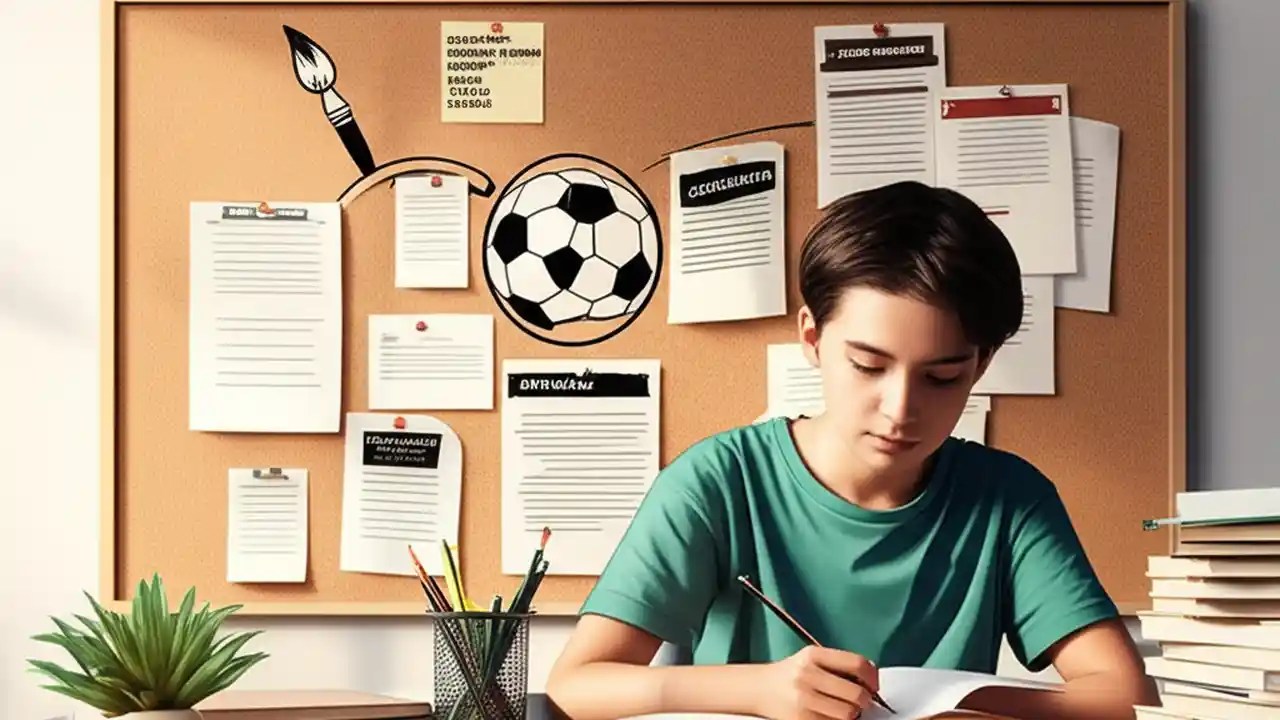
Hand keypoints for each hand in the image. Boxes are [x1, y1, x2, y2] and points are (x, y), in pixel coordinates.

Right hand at [757, 645, 880, 719]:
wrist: (759, 688)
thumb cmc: (790, 674)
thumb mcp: (812, 659)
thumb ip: (839, 665)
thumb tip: (872, 680)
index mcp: (814, 655)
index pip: (858, 664)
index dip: (872, 678)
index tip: (873, 685)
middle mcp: (808, 675)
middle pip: (857, 693)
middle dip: (865, 701)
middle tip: (861, 702)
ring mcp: (804, 698)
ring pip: (848, 714)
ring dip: (851, 714)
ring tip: (843, 709)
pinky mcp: (801, 719)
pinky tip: (829, 715)